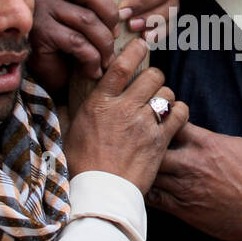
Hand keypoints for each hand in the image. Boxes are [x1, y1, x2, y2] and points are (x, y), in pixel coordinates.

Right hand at [31, 0, 119, 88]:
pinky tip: (94, 69)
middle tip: (117, 35)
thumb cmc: (69, 43)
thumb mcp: (83, 16)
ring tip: (107, 58)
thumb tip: (125, 11)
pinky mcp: (41, 33)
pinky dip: (92, 59)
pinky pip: (77, 42)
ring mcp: (41, 9)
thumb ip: (96, 4)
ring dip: (105, 43)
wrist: (45, 74)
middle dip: (111, 15)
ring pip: (87, 19)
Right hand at [63, 38, 188, 193]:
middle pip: (152, 76)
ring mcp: (144, 123)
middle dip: (154, 78)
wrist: (99, 194)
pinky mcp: (160, 140)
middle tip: (150, 87)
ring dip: (165, 97)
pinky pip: (180, 113)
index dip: (135, 51)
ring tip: (159, 106)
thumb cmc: (80, 165)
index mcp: (100, 103)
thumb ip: (70, 113)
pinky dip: (179, 112)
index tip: (141, 46)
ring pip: (167, 92)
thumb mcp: (68, 133)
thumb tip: (61, 103)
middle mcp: (124, 108)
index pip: (121, 65)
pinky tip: (173, 117)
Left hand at [147, 122, 241, 240]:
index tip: (160, 124)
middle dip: (146, 145)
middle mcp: (191, 163)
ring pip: (149, 173)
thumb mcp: (240, 146)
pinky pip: (154, 199)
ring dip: (143, 169)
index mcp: (206, 143)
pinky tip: (143, 188)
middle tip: (141, 145)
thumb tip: (200, 136)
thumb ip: (213, 139)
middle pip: (152, 147)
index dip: (163, 121)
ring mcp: (184, 187)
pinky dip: (146, 192)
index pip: (172, 123)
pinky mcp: (182, 210)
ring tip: (138, 166)